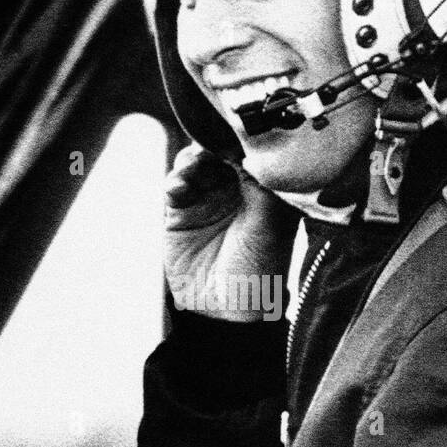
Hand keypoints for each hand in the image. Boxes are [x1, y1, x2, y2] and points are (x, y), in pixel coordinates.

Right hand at [164, 145, 295, 321]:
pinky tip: (179, 190)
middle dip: (213, 144)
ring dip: (192, 159)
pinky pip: (175, 185)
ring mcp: (207, 199)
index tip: (235, 134)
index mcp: (266, 190)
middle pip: (221, 150)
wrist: (225, 312)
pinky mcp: (180, 212)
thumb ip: (261, 181)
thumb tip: (247, 145)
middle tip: (210, 147)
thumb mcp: (270, 222)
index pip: (253, 152)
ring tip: (193, 167)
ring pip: (196, 162)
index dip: (243, 141)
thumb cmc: (260, 271)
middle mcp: (237, 191)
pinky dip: (175, 181)